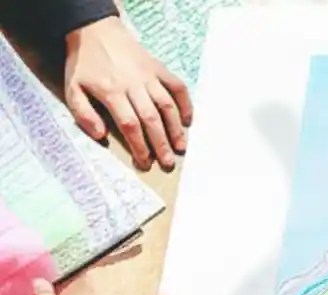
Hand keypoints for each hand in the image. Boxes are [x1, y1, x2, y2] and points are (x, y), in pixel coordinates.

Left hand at [65, 17, 191, 170]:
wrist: (95, 30)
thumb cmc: (84, 63)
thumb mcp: (72, 88)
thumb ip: (83, 113)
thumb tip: (101, 136)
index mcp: (111, 91)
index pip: (130, 125)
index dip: (139, 146)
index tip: (145, 162)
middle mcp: (134, 85)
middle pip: (151, 119)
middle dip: (161, 144)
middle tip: (168, 163)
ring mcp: (149, 76)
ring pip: (167, 106)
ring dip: (175, 129)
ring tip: (180, 147)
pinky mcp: (159, 68)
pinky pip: (177, 87)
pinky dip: (186, 104)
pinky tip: (187, 120)